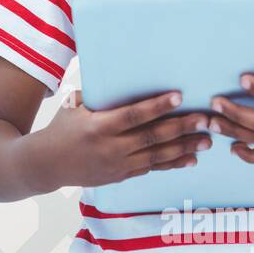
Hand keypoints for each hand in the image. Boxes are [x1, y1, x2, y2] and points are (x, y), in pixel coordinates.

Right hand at [37, 88, 212, 189]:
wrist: (46, 165)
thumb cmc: (61, 128)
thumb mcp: (74, 106)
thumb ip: (99, 96)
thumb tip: (122, 76)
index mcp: (99, 127)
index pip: (134, 115)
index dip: (157, 106)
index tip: (179, 96)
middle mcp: (111, 148)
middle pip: (152, 138)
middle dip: (182, 128)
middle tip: (206, 120)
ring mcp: (117, 165)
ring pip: (157, 157)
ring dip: (184, 148)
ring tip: (207, 141)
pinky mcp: (121, 176)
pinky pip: (151, 169)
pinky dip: (172, 164)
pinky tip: (190, 158)